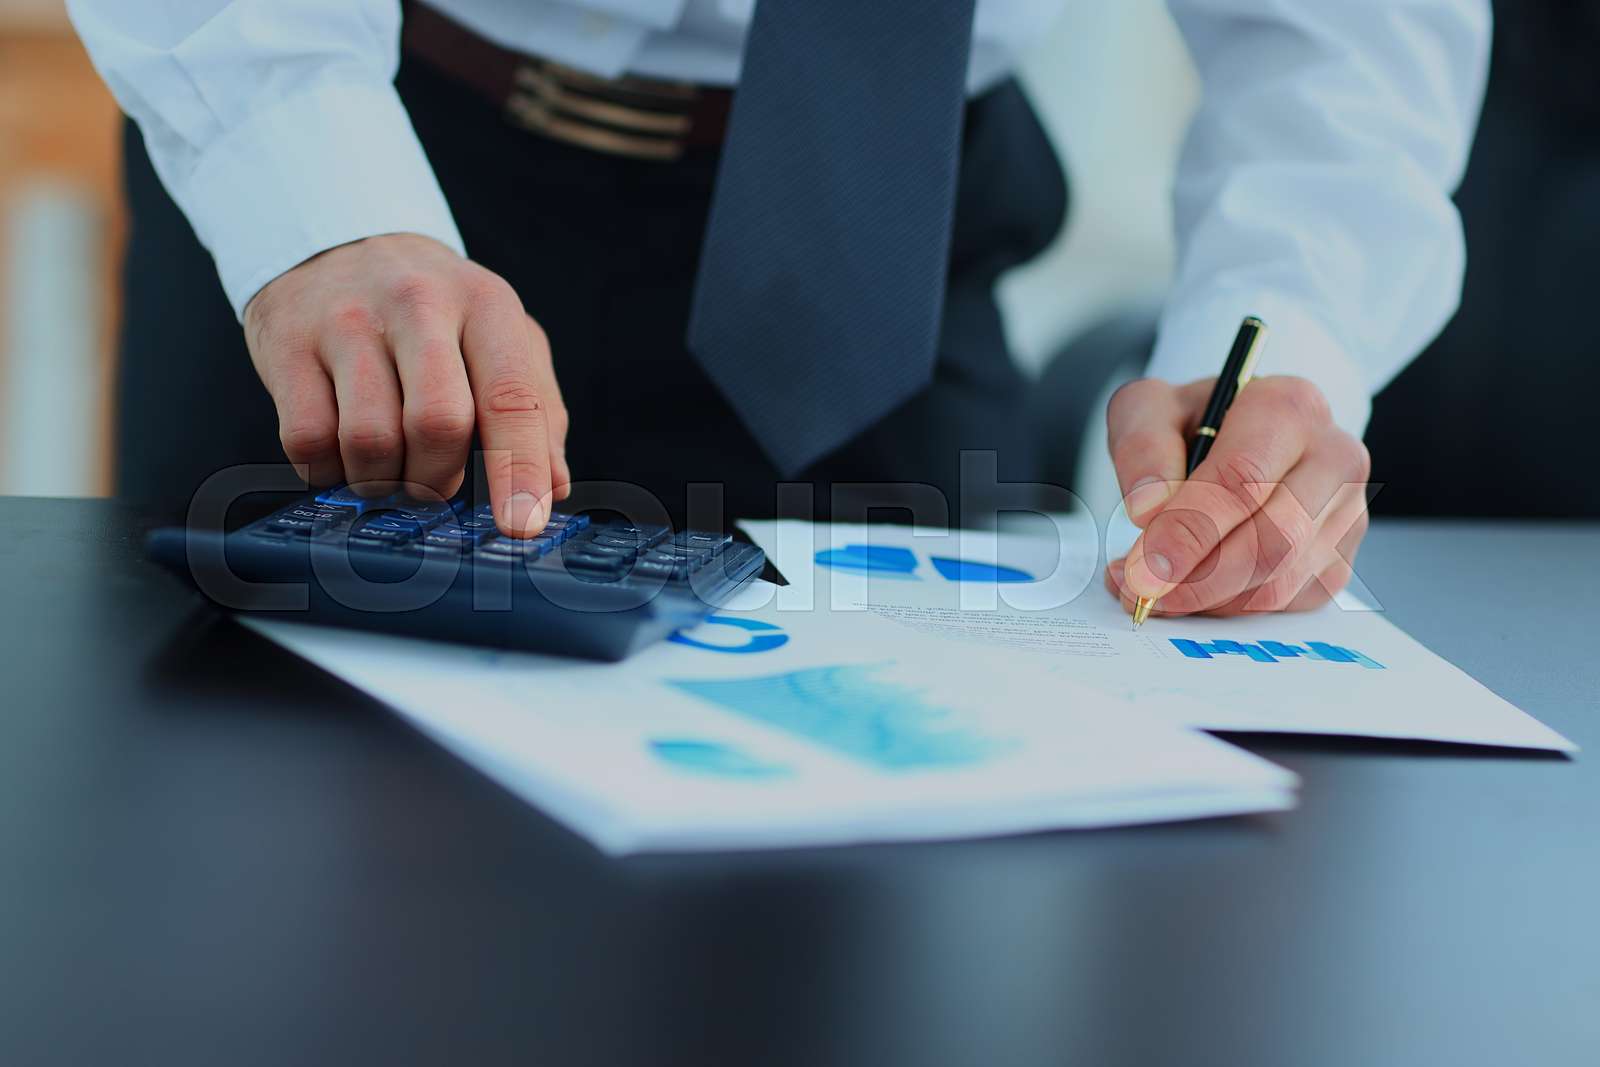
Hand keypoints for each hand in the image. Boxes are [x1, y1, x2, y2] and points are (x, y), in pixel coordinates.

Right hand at [243, 233, 569, 536]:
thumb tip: (555, 489)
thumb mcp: (499, 338)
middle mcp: (417, 305)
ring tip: (387, 467)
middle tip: (433, 485)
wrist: (335, 245)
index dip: (521, 470)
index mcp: (486, 305)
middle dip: (438, 478)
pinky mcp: (286, 344)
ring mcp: (346, 322)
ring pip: (369, 440)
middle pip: (437, 423)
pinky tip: (340, 454)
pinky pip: (307, 440)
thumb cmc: (436, 313)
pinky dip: (327, 470)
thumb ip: (536, 409)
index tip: (522, 527)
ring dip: (382, 480)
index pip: (511, 398)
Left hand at [1103, 375, 1371, 616]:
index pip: (1244, 479)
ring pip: (1282, 580)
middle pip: (1273, 539)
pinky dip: (1231, 608)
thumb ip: (1142, 449)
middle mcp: (1333, 458)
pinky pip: (1286, 603)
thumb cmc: (1193, 423)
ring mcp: (1346, 514)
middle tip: (1143, 590)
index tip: (1144, 568)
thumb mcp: (1149, 411)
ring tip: (1157, 588)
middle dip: (1199, 577)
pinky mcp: (1339, 560)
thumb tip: (1148, 510)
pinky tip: (1194, 590)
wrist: (1232, 435)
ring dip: (1210, 599)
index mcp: (1290, 408)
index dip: (1190, 530)